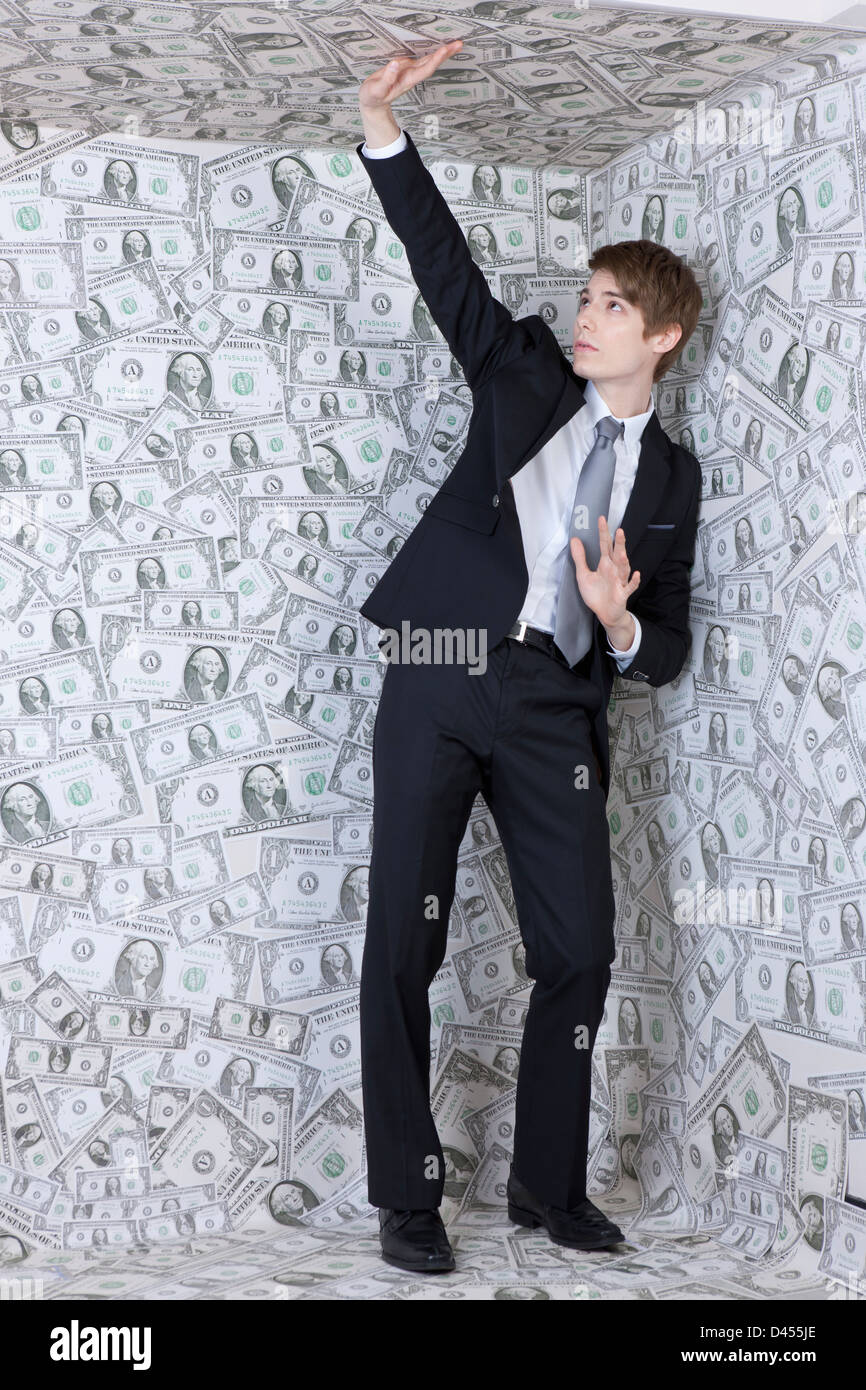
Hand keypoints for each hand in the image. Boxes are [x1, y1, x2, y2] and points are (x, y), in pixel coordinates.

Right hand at [359, 40, 462, 111]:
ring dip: (443, 53)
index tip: (444, 50)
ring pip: (429, 61)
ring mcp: (410, 71)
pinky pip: (423, 59)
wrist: (373, 103)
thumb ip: (386, 78)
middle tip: (458, 45)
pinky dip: (433, 53)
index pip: (424, 69)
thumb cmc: (373, 97)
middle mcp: (412, 75)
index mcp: (406, 81)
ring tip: (456, 45)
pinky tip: (441, 48)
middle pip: (432, 64)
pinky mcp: (406, 67)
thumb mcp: (376, 90)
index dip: (435, 60)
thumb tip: (394, 64)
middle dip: (445, 54)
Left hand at [570, 516, 640, 631]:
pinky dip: (633, 581)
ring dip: (624, 560)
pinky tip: (635, 574)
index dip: (603, 533)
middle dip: (619, 543)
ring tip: (622, 553)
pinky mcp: (622, 594)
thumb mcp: (583, 575)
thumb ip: (580, 557)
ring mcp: (619, 582)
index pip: (605, 545)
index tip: (602, 519)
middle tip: (619, 531)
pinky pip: (630, 587)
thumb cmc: (597, 594)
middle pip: (617, 554)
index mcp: (605, 564)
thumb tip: (575, 540)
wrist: (605, 614)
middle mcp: (614, 570)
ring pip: (624, 569)